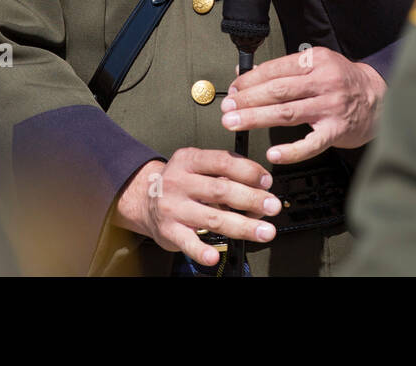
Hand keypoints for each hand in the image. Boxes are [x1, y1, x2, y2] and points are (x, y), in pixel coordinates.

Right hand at [111, 150, 280, 266]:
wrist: (144, 200)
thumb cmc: (181, 183)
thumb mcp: (197, 166)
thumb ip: (224, 173)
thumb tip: (260, 188)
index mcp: (189, 160)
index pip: (223, 161)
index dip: (248, 171)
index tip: (266, 181)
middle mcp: (179, 182)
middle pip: (221, 190)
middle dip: (252, 199)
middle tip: (272, 206)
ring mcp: (173, 207)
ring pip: (212, 218)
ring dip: (242, 227)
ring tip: (264, 232)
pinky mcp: (168, 231)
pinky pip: (187, 242)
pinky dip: (201, 250)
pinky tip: (214, 256)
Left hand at [222, 46, 385, 163]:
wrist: (379, 98)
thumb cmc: (342, 81)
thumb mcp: (317, 65)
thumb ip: (284, 70)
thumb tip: (246, 75)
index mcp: (316, 60)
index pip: (276, 69)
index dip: (251, 80)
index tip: (234, 89)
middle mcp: (323, 81)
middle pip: (278, 91)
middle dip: (248, 99)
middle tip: (227, 108)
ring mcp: (331, 107)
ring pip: (287, 113)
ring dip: (256, 119)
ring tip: (235, 123)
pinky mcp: (337, 130)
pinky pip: (311, 144)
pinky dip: (291, 150)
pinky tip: (273, 154)